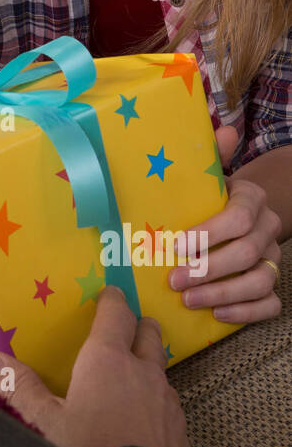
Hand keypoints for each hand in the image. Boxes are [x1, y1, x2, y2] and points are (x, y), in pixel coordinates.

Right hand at [0, 285, 192, 446]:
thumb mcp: (45, 424)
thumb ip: (19, 389)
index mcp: (107, 360)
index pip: (115, 314)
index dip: (111, 300)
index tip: (107, 293)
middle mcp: (142, 372)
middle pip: (148, 333)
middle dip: (137, 325)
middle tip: (125, 326)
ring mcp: (167, 401)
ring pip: (160, 369)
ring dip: (147, 366)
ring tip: (132, 377)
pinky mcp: (180, 431)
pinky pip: (168, 404)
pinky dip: (155, 402)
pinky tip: (143, 421)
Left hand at [168, 126, 281, 324]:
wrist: (224, 216)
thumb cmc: (204, 198)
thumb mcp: (203, 176)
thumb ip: (208, 156)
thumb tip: (224, 130)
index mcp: (252, 199)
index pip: (239, 218)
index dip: (209, 234)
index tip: (175, 246)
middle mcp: (267, 228)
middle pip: (246, 253)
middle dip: (208, 269)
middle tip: (173, 280)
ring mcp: (272, 259)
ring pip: (259, 281)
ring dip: (222, 294)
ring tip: (188, 299)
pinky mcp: (270, 285)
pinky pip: (269, 305)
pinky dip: (245, 313)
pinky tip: (216, 316)